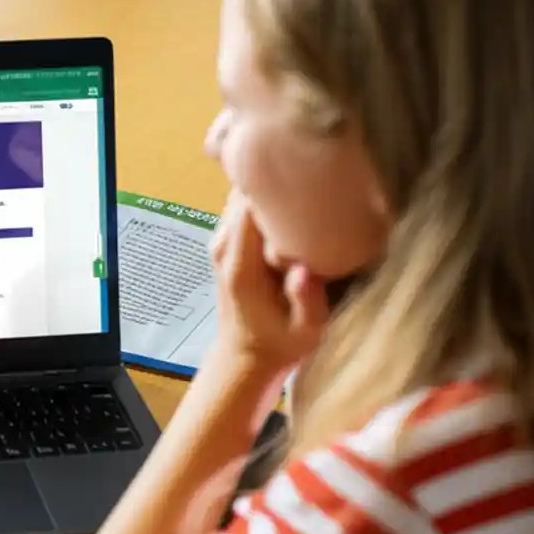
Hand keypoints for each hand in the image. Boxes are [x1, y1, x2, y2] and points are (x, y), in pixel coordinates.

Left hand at [209, 191, 328, 378]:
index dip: (276, 186)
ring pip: (241, 195)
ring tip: (304, 190)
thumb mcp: (306, 332)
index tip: (308, 181)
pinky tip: (290, 205)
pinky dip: (263, 199)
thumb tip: (304, 269)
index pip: (248, 207)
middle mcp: (223, 248)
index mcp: (241, 267)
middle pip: (243, 194)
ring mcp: (220, 241)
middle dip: (274, 181)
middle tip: (313, 181)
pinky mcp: (224, 240)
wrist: (244, 353)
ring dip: (269, 189)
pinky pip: (242, 206)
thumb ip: (307, 301)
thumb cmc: (281, 342)